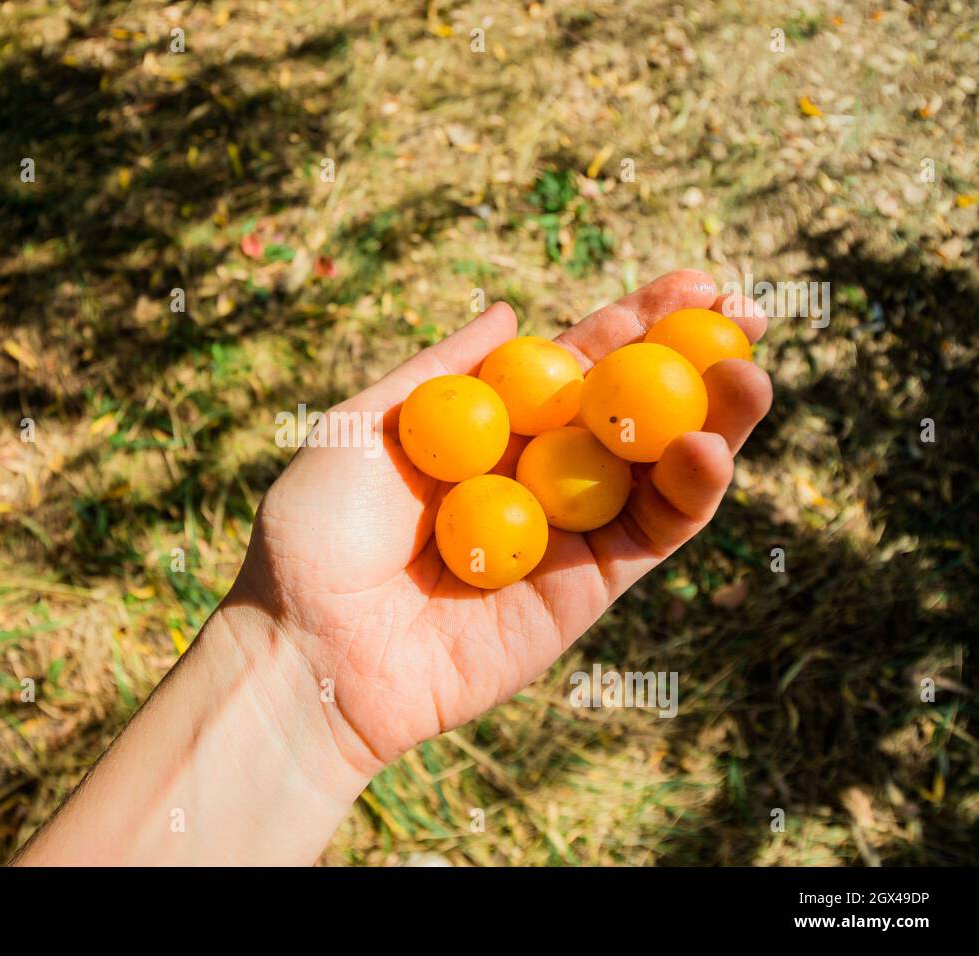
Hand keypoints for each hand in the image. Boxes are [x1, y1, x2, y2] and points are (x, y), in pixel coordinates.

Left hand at [228, 270, 772, 776]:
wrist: (311, 649)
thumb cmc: (315, 535)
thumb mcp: (365, 425)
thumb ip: (445, 369)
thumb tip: (511, 311)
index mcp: (489, 431)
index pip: (578, 365)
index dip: (635, 323)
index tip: (693, 281)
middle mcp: (537, 476)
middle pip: (633, 409)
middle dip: (693, 361)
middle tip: (749, 313)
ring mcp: (566, 533)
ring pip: (658, 470)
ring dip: (714, 422)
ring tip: (748, 375)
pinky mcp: (585, 590)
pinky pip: (651, 536)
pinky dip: (690, 494)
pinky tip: (709, 447)